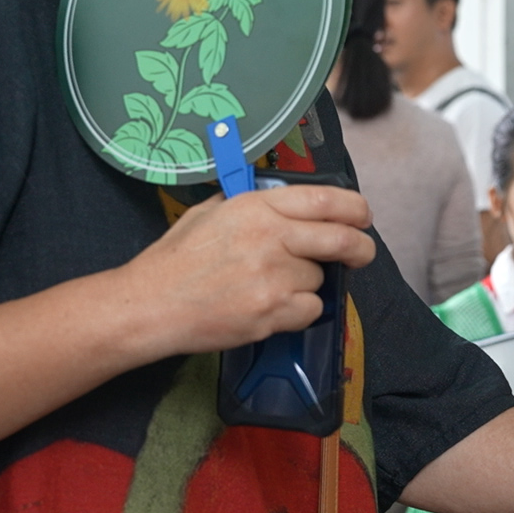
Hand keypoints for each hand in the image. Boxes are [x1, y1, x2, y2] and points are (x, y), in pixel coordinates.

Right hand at [120, 185, 375, 357]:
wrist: (150, 305)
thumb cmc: (178, 259)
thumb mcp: (212, 211)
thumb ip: (254, 204)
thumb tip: (290, 203)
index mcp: (257, 207)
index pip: (326, 200)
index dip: (355, 209)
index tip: (363, 217)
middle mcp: (271, 238)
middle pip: (342, 240)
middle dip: (361, 248)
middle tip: (360, 254)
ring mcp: (273, 278)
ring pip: (320, 279)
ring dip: (307, 284)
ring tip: (271, 285)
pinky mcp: (271, 313)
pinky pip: (309, 310)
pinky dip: (298, 311)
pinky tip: (270, 306)